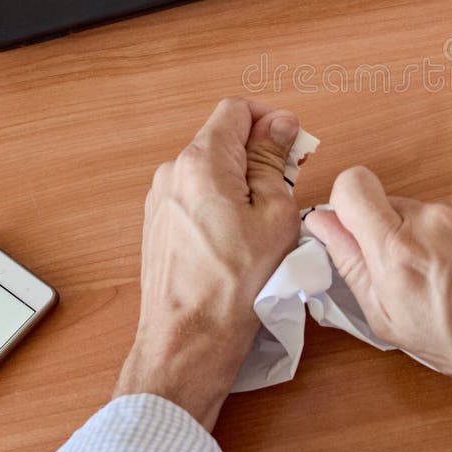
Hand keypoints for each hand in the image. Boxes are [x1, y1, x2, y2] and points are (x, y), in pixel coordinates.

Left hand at [114, 98, 301, 430]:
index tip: (292, 147)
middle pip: (224, 139)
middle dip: (260, 155)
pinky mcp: (159, 224)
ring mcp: (160, 199)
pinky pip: (197, 194)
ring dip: (243, 181)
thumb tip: (281, 125)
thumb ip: (275, 161)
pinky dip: (223, 202)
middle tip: (288, 188)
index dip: (271, 121)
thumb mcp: (275, 214)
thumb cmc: (235, 284)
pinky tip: (240, 237)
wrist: (188, 342)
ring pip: (212, 169)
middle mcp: (172, 172)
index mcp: (201, 162)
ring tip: (265, 221)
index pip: (237, 110)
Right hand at [305, 167, 451, 435]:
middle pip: (392, 204)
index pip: (351, 185)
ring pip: (429, 208)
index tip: (357, 224)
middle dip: (397, 232)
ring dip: (436, 233)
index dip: (348, 202)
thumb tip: (323, 223)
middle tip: (421, 272)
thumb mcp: (392, 321)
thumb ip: (351, 263)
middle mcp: (431, 218)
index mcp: (398, 250)